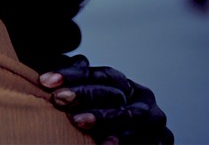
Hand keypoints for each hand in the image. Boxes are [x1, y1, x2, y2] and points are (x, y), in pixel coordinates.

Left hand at [39, 55, 173, 143]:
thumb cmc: (100, 125)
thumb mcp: (89, 103)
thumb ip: (77, 85)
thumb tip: (57, 71)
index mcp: (125, 84)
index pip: (100, 75)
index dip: (72, 75)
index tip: (45, 80)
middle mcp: (143, 99)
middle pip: (113, 93)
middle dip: (84, 95)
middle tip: (59, 99)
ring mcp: (156, 121)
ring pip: (129, 115)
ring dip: (102, 118)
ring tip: (78, 122)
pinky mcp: (163, 143)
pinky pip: (146, 140)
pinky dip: (125, 140)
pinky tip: (105, 143)